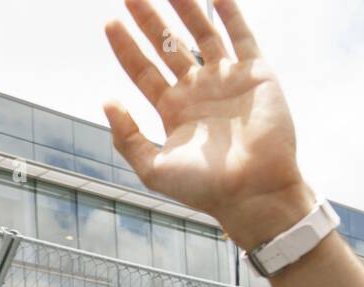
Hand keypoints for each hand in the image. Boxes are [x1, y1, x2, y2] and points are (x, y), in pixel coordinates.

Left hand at [104, 0, 312, 248]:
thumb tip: (106, 102)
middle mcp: (198, 91)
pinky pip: (241, 35)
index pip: (143, 70)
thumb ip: (127, 138)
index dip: (126, 47)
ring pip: (201, 33)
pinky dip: (230, 12)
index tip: (109, 23)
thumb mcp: (153, 169)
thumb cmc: (204, 188)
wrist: (253, 191)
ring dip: (184, 7)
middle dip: (148, 20)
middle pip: (167, 46)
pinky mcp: (256, 74)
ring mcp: (227, 80)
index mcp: (174, 111)